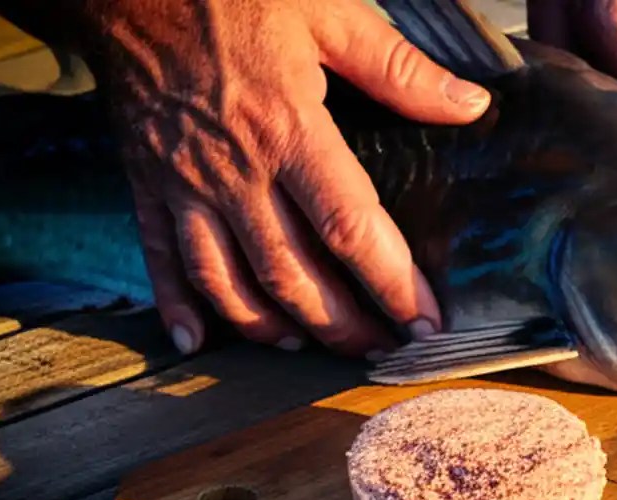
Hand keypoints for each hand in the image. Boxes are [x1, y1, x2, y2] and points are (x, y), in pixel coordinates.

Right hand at [71, 0, 490, 355]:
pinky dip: (177, 307)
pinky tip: (198, 343)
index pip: (349, 228)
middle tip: (377, 348)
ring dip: (268, 327)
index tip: (423, 321)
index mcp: (287, 131)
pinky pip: (160, 260)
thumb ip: (399, 68)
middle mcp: (235, 173)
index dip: (391, 283)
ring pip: (227, 283)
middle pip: (291, 275)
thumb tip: (470, 106)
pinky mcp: (146, 185)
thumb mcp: (325, 12)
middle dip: (339, 324)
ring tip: (304, 348)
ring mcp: (184, 186)